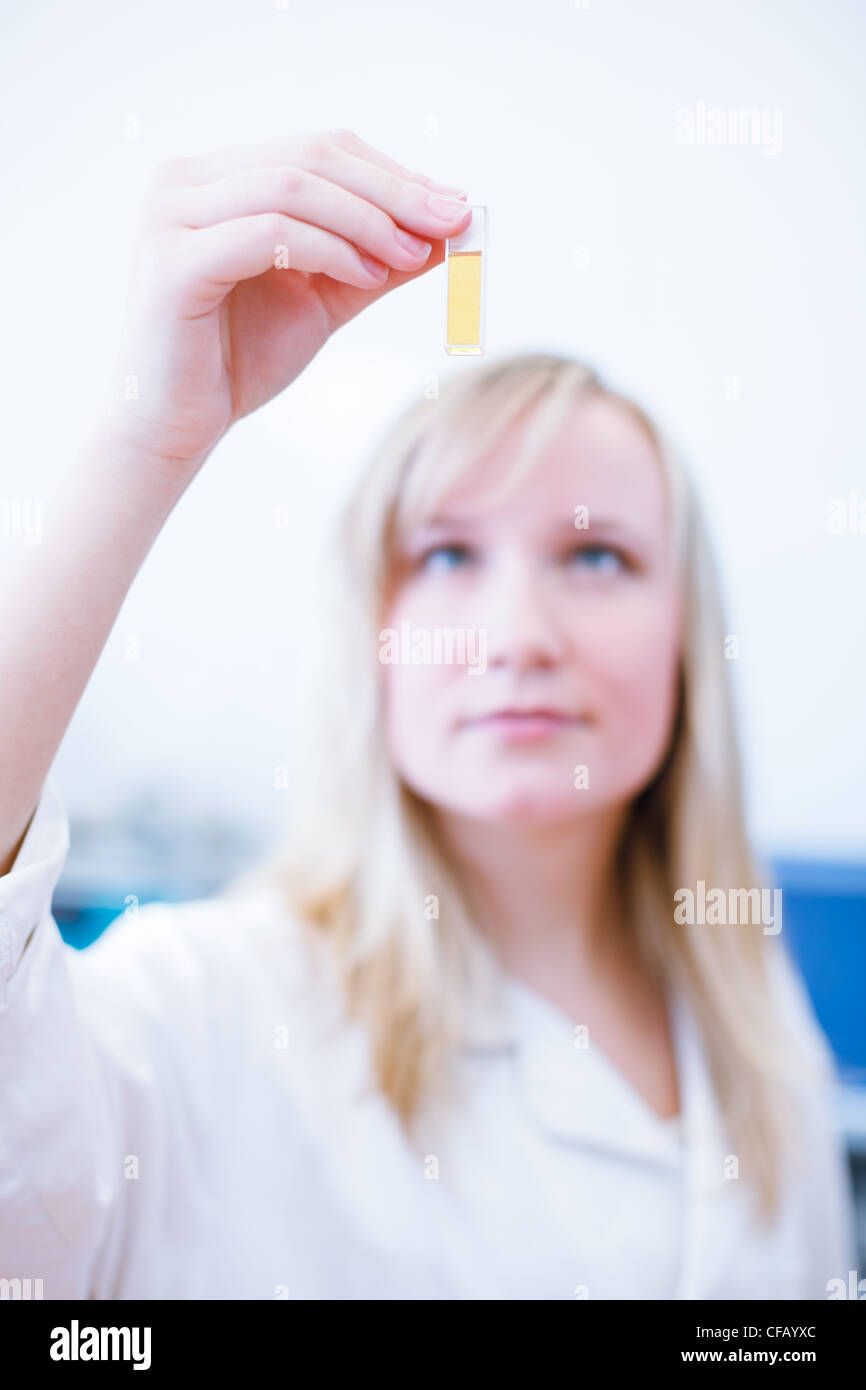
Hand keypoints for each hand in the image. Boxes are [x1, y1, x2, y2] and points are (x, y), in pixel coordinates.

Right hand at [99, 129, 471, 466]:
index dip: (393, 174)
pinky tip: (368, 276)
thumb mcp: (323, 300)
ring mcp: (171, 214)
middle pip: (311, 157)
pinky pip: (269, 234)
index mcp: (218, 178)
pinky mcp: (171, 260)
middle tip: (452, 221)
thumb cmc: (239, 360)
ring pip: (292, 189)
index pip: (320, 150)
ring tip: (414, 256)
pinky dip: (329, 250)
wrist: (176, 425)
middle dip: (392, 190)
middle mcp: (185, 181)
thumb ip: (376, 260)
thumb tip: (450, 228)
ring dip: (367, 221)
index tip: (455, 208)